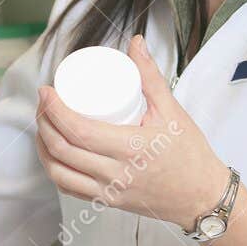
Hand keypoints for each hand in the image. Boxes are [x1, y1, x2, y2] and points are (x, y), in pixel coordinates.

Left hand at [35, 35, 230, 231]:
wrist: (201, 196)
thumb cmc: (189, 153)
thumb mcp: (171, 111)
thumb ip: (150, 76)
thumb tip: (135, 43)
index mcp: (131, 149)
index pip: (79, 131)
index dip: (55, 110)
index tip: (47, 91)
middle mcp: (116, 174)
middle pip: (63, 150)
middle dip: (44, 123)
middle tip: (44, 103)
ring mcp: (109, 192)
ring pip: (60, 173)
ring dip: (44, 148)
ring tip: (44, 126)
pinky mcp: (108, 202)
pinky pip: (71, 189)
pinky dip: (56, 170)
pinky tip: (54, 153)